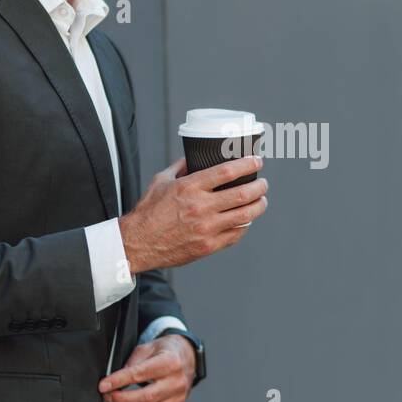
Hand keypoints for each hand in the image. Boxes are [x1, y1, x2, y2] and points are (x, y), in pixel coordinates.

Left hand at [98, 334, 196, 401]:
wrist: (186, 358)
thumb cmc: (164, 352)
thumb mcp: (147, 348)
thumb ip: (131, 364)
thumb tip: (113, 381)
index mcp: (170, 362)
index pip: (140, 374)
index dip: (119, 381)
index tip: (103, 385)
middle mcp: (177, 382)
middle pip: (146, 398)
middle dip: (121, 400)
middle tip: (107, 397)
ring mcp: (179, 398)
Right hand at [118, 155, 268, 275]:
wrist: (138, 243)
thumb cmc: (148, 212)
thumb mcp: (161, 181)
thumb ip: (180, 166)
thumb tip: (194, 155)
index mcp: (189, 188)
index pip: (227, 172)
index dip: (248, 165)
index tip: (256, 162)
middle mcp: (201, 207)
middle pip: (243, 194)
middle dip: (260, 186)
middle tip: (263, 183)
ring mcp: (206, 229)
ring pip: (245, 216)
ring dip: (259, 206)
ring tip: (261, 200)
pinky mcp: (208, 246)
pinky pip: (236, 234)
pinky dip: (245, 225)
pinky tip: (245, 219)